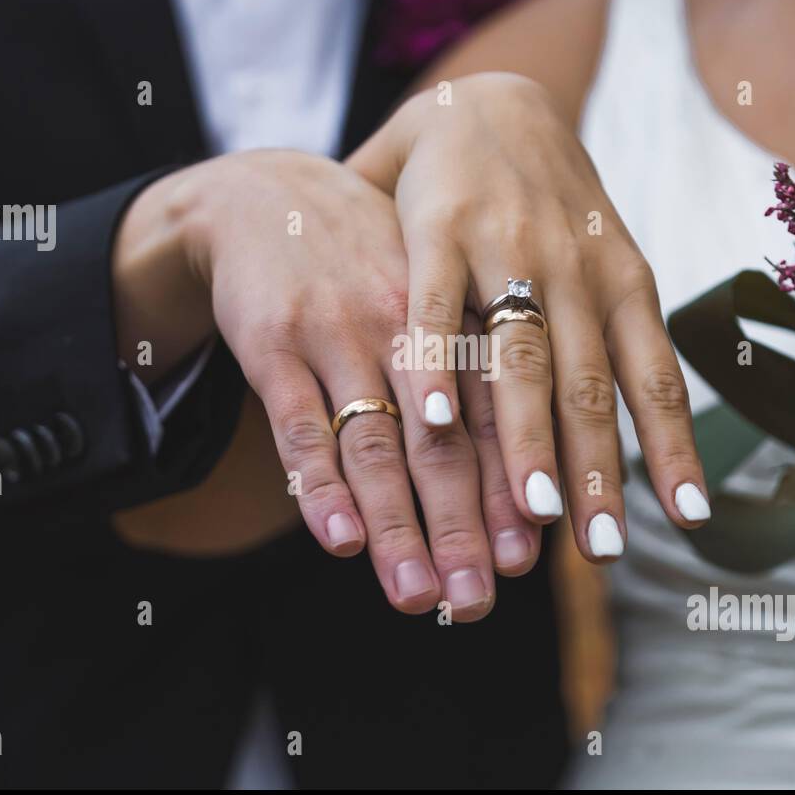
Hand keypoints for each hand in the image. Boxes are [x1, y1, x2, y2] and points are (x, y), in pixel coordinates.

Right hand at [113, 149, 538, 619]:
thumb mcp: (427, 292)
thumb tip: (517, 461)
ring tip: (418, 596)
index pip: (491, 417)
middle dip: (463, 527)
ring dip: (398, 527)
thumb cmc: (366, 261)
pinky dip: (320, 486)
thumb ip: (462, 365)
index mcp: (453, 317)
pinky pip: (299, 426)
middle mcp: (406, 328)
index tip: (528, 559)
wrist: (266, 195)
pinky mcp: (274, 345)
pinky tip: (339, 539)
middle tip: (479, 599)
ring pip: (375, 445)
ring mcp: (338, 335)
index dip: (509, 488)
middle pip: (443, 443)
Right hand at [347, 73, 710, 562]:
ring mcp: (506, 246)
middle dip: (597, 471)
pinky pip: (436, 306)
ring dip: (531, 437)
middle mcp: (575, 268)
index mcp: (621, 281)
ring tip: (534, 510)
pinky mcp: (437, 227)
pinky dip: (438, 364)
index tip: (690, 520)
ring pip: (522, 356)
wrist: (489, 99)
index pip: (653, 380)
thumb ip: (611, 338)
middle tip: (602, 549)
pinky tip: (437, 423)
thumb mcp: (602, 259)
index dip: (672, 451)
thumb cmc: (547, 204)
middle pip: (591, 385)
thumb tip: (636, 441)